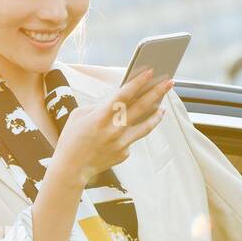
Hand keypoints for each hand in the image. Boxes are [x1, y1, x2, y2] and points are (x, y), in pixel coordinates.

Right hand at [52, 68, 171, 185]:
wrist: (71, 168)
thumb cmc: (72, 138)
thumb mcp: (79, 116)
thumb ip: (100, 106)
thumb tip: (119, 101)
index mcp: (100, 116)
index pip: (124, 95)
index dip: (139, 82)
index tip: (151, 72)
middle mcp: (114, 129)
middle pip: (141, 107)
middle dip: (157, 92)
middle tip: (170, 82)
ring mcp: (121, 143)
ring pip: (146, 125)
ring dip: (156, 114)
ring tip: (162, 107)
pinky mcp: (124, 153)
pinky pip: (131, 139)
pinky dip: (132, 132)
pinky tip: (131, 129)